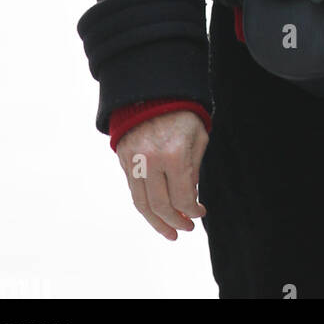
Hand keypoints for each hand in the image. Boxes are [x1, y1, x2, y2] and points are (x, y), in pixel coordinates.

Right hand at [116, 111, 208, 239]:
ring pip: (143, 204)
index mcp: (173, 154)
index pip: (182, 197)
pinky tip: (155, 215)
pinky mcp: (123, 160)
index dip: (192, 211)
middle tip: (186, 229)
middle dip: (176, 222)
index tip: (200, 214)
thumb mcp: (198, 138)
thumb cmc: (182, 113)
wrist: (152, 91)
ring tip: (170, 232)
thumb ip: (193, 171)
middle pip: (161, 205)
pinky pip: (133, 191)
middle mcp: (150, 160)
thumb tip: (189, 200)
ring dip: (157, 222)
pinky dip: (145, 207)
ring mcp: (134, 161)